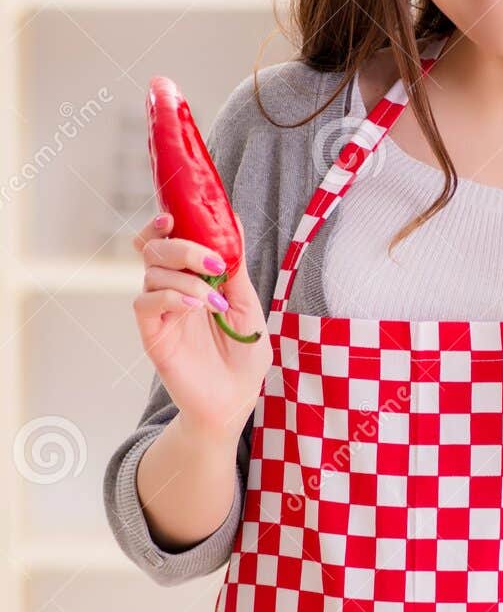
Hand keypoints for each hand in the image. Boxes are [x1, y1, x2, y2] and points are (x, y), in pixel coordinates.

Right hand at [130, 211, 270, 439]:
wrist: (237, 397)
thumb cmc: (244, 352)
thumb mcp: (248, 303)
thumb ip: (236, 267)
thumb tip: (233, 221)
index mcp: (192, 278)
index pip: (166, 240)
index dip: (164, 223)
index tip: (176, 214)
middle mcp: (171, 290)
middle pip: (154, 249)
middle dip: (181, 246)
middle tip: (211, 261)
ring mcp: (160, 311)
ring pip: (153, 273)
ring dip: (187, 279)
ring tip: (214, 302)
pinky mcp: (152, 333)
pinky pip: (145, 302)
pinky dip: (171, 296)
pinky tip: (195, 307)